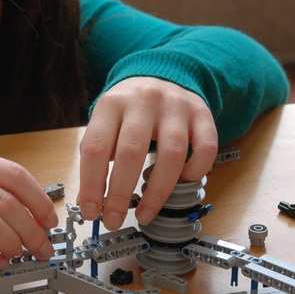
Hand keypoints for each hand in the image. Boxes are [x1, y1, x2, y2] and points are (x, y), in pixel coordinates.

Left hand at [77, 77, 217, 229]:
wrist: (164, 72)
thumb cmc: (131, 109)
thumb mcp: (106, 123)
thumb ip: (97, 157)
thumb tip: (89, 202)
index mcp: (112, 104)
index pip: (95, 148)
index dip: (91, 185)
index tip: (92, 212)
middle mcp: (144, 101)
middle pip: (131, 153)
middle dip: (120, 195)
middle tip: (114, 221)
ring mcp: (176, 106)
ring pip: (171, 155)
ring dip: (157, 192)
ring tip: (144, 212)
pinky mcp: (202, 114)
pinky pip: (206, 149)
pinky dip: (194, 172)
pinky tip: (181, 182)